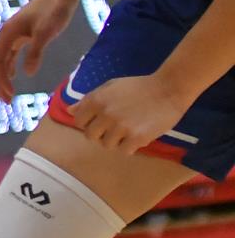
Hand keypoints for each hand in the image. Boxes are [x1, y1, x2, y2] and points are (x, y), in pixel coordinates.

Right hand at [0, 0, 75, 100]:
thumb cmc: (55, 10)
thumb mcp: (47, 33)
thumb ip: (36, 52)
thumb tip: (27, 73)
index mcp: (8, 33)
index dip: (1, 80)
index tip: (10, 95)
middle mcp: (8, 34)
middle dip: (0, 82)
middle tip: (6, 102)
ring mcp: (16, 33)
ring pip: (5, 58)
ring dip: (5, 76)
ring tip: (8, 93)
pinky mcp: (25, 32)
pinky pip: (13, 53)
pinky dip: (12, 65)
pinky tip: (16, 74)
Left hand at [71, 73, 189, 153]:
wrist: (168, 89)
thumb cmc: (138, 86)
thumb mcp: (110, 86)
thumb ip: (89, 99)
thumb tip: (70, 111)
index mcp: (96, 100)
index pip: (78, 121)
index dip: (88, 123)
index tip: (99, 122)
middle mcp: (105, 114)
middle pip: (90, 136)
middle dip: (100, 134)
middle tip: (114, 128)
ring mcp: (120, 127)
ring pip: (106, 145)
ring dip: (116, 141)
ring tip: (128, 131)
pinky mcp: (137, 137)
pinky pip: (124, 151)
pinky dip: (130, 147)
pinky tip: (137, 137)